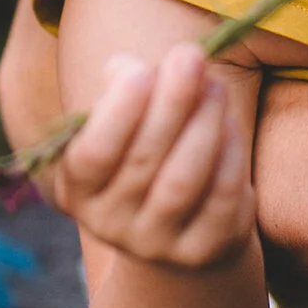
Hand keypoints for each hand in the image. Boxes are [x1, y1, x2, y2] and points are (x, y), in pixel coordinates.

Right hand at [55, 43, 255, 269]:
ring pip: (183, 181)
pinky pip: (221, 198)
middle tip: (191, 56)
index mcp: (78, 189)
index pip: (92, 155)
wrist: (176, 227)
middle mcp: (110, 224)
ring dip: (202, 124)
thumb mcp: (122, 125)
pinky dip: (229, 155)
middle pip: (143, 161)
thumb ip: (120, 93)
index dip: (117, 113)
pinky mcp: (202, 251)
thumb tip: (125, 66)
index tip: (142, 69)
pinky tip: (229, 124)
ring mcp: (157, 244)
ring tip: (214, 87)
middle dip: (171, 102)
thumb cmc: (142, 155)